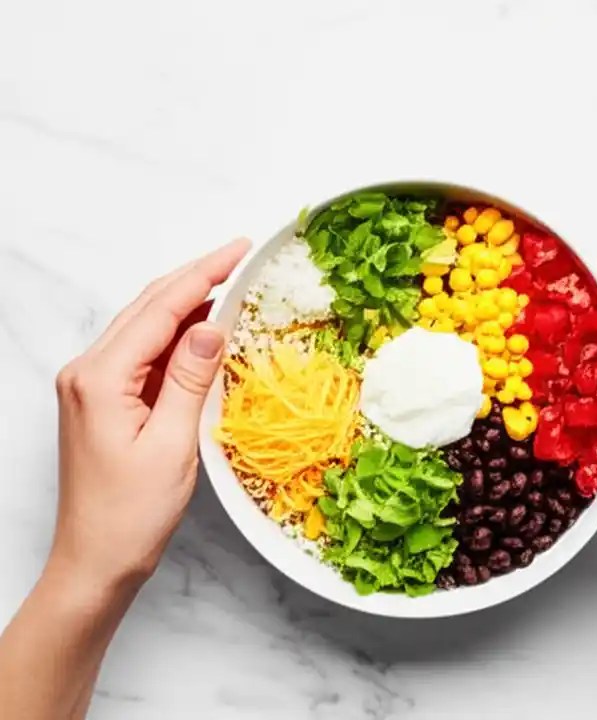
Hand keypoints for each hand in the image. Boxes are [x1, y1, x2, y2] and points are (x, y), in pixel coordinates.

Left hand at [51, 239, 249, 587]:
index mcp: (100, 378)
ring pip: (144, 326)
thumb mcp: (173, 443)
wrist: (95, 560)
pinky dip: (176, 335)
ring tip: (232, 285)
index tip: (240, 250)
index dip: (204, 275)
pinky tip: (204, 331)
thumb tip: (213, 325)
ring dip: (187, 304)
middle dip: (196, 279)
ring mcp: (91, 385)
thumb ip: (190, 378)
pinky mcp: (102, 400)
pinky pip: (143, 352)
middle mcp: (87, 372)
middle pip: (147, 307)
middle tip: (241, 257)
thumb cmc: (131, 514)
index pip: (160, 309)